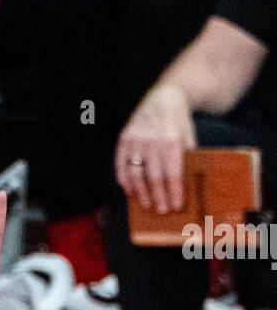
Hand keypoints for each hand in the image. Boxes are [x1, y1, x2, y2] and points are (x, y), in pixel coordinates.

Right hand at [116, 84, 196, 211]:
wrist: (163, 98)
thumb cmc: (179, 124)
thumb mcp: (189, 138)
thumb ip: (186, 159)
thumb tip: (185, 187)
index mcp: (171, 140)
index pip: (172, 173)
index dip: (174, 192)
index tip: (176, 207)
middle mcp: (151, 140)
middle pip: (153, 177)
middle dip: (158, 196)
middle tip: (162, 211)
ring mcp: (135, 140)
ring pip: (135, 173)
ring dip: (141, 192)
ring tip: (147, 205)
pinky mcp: (123, 139)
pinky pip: (120, 165)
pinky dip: (124, 180)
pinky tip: (130, 192)